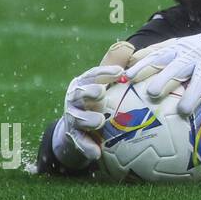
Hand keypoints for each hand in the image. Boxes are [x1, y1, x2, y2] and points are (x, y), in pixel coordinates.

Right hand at [51, 41, 134, 168]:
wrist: (78, 132)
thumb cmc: (99, 101)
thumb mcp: (107, 84)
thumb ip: (115, 66)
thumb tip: (128, 46)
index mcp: (84, 83)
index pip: (92, 74)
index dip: (104, 71)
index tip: (120, 72)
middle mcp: (75, 99)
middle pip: (79, 93)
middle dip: (88, 91)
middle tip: (100, 92)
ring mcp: (72, 118)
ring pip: (76, 118)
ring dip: (87, 119)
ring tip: (99, 121)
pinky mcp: (72, 138)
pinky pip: (79, 142)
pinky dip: (87, 147)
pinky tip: (96, 153)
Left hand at [124, 5, 200, 130]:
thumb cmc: (196, 48)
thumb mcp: (177, 45)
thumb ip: (155, 52)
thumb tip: (129, 61)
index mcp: (178, 50)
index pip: (158, 56)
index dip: (144, 66)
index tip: (128, 77)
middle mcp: (192, 57)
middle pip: (178, 67)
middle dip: (165, 78)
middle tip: (153, 92)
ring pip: (200, 82)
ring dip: (192, 96)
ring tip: (184, 111)